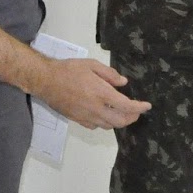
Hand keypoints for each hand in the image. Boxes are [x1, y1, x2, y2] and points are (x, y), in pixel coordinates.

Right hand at [35, 58, 150, 129]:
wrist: (45, 80)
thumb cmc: (69, 70)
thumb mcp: (92, 65)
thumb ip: (110, 74)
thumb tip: (123, 83)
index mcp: (101, 93)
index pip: (126, 106)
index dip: (139, 108)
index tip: (147, 106)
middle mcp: (96, 108)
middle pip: (120, 121)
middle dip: (132, 117)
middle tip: (136, 111)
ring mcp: (86, 116)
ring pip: (109, 126)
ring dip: (119, 121)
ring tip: (123, 113)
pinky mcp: (78, 120)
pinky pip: (96, 126)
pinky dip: (105, 123)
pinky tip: (105, 115)